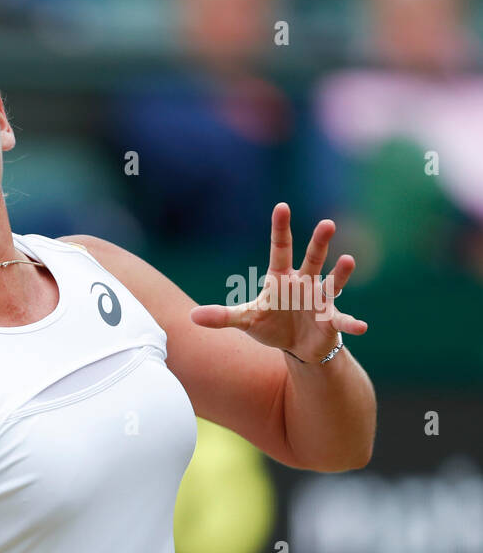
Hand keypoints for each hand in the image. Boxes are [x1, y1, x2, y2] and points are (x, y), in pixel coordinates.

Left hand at [190, 203, 368, 361]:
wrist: (297, 346)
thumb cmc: (272, 325)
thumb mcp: (246, 320)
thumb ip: (223, 316)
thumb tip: (192, 316)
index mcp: (282, 278)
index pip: (280, 248)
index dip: (280, 229)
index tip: (281, 206)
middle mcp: (304, 283)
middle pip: (313, 259)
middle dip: (319, 242)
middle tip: (327, 223)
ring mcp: (320, 299)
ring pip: (332, 283)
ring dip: (342, 273)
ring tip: (349, 260)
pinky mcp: (331, 320)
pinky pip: (343, 320)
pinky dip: (351, 323)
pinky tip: (361, 327)